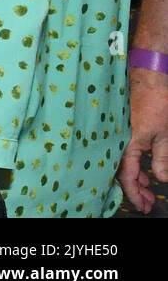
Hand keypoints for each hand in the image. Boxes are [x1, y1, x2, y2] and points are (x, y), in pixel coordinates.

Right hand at [117, 67, 167, 213]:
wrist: (147, 74)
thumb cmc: (156, 100)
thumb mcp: (165, 134)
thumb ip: (162, 158)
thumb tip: (161, 178)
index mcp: (127, 143)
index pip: (127, 176)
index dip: (135, 194)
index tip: (145, 206)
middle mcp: (117, 139)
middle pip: (122, 171)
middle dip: (136, 189)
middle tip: (148, 201)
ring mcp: (117, 132)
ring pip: (122, 161)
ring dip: (135, 176)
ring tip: (148, 186)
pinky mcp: (120, 125)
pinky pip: (122, 150)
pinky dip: (132, 162)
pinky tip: (142, 165)